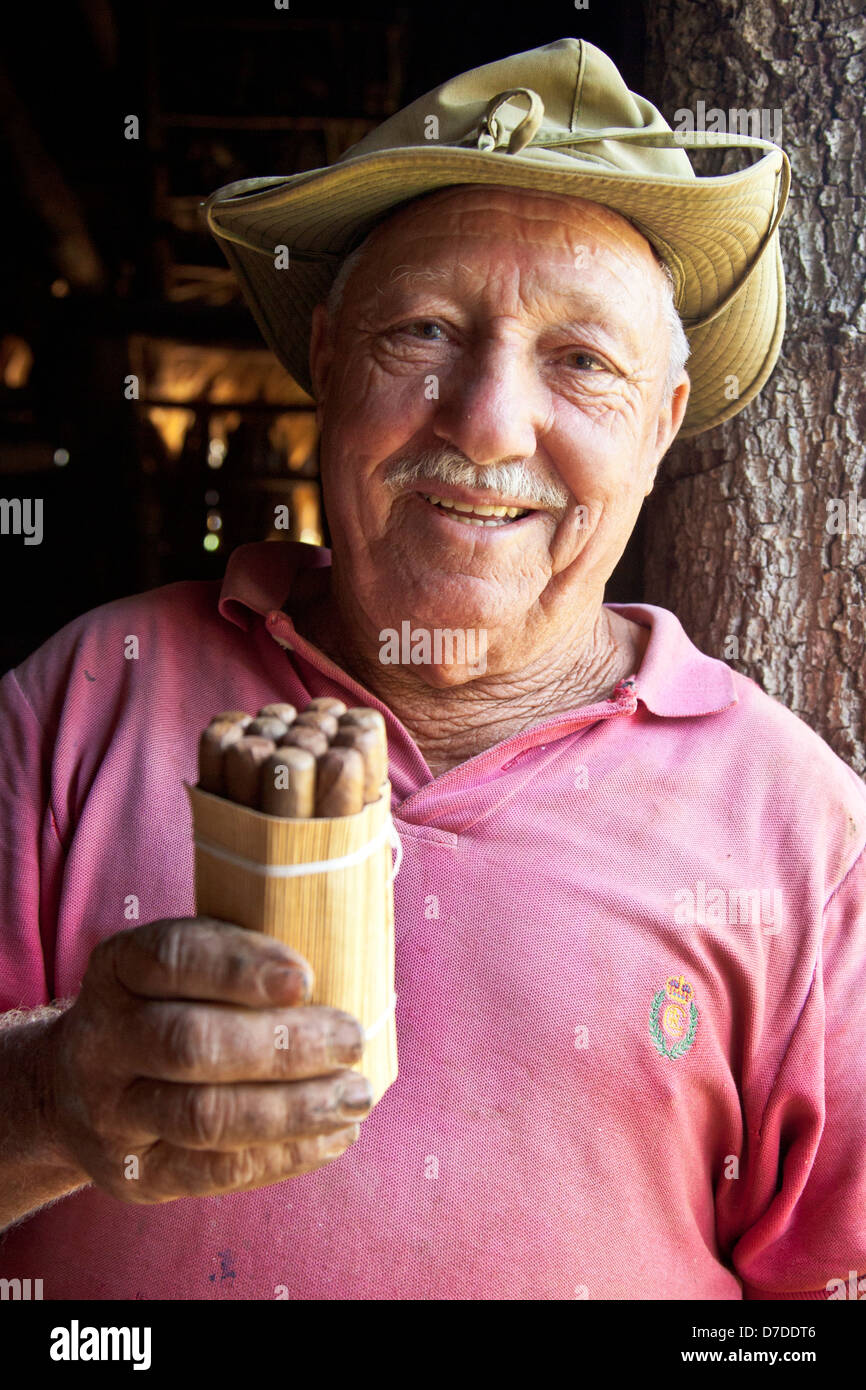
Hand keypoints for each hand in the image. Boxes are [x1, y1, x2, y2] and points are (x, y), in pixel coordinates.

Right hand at [46, 916, 372, 1203]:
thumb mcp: (181, 969)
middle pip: (191, 1044)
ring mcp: (111, 1114)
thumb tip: (343, 970)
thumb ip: (241, 962)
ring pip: (206, 1115)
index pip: (170, 957)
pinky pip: (216, 1171)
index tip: (305, 977)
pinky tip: (334, 1135)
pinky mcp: (135, 1174)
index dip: (238, 967)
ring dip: (295, 1108)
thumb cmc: (166, 1008)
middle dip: (285, 1044)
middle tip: (352, 1039)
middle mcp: (103, 1040)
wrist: (77, 1087)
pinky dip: (286, 1154)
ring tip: (355, 1095)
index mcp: (117, 970)